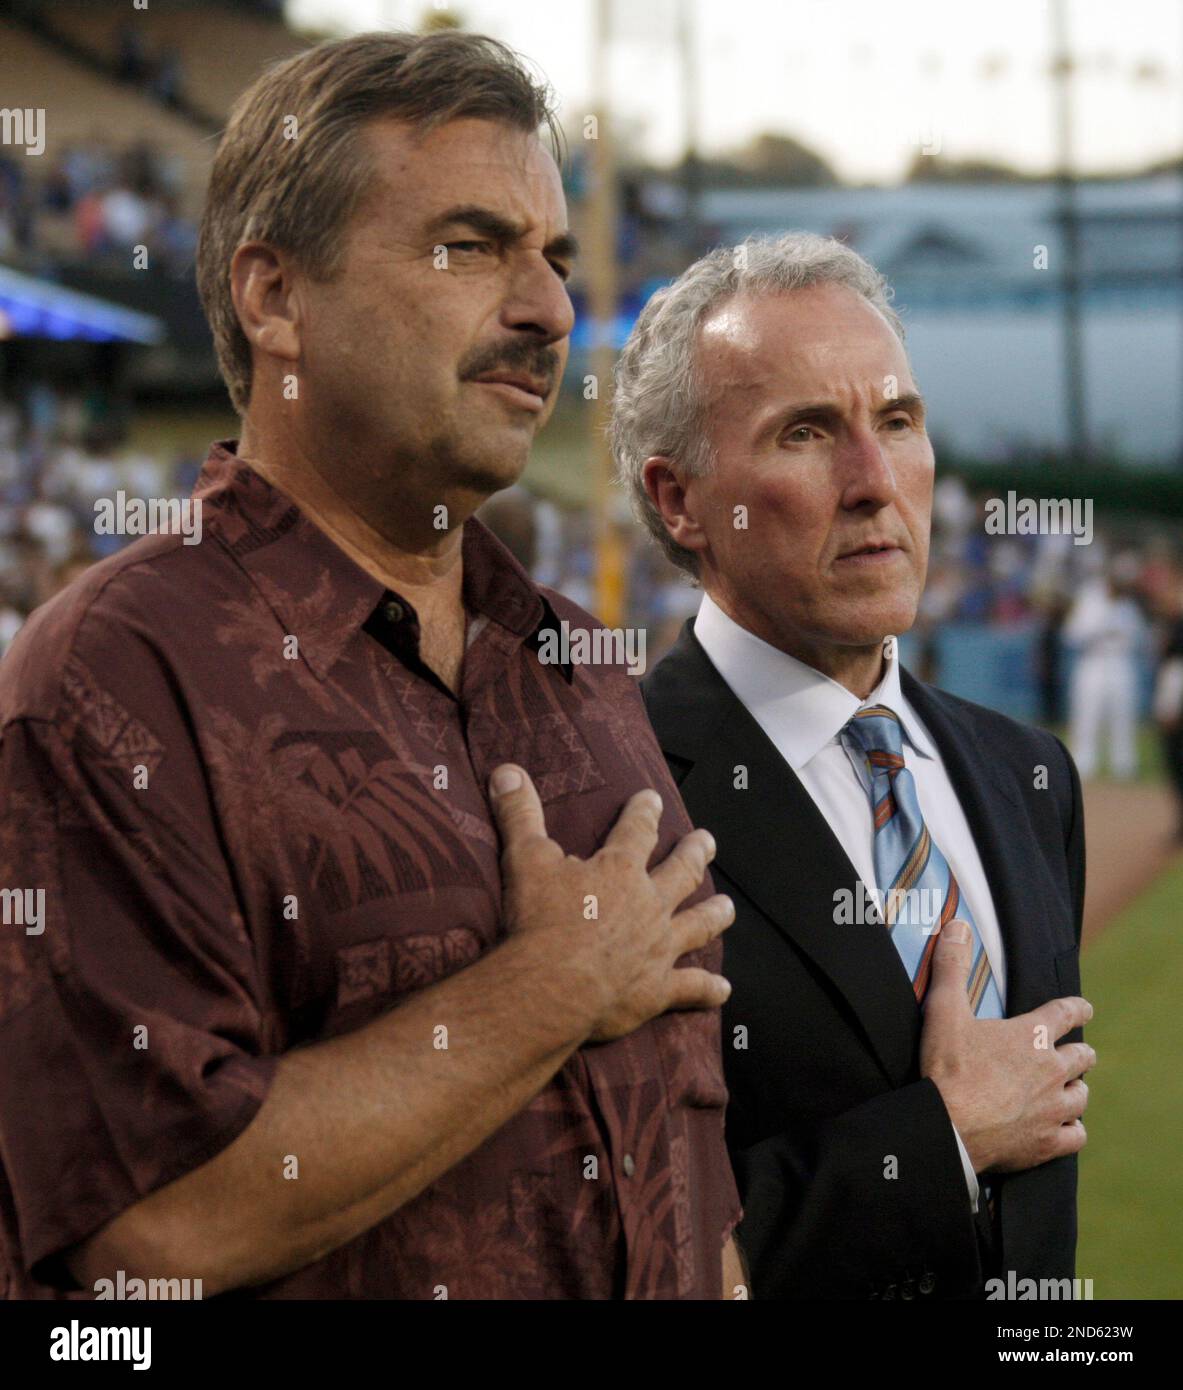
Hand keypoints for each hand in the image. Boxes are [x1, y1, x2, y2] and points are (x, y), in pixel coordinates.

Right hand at [488, 763, 733, 1042]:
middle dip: (694, 853)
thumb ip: (520, 814)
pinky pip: (690, 987)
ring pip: (697, 925)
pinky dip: (708, 989)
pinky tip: (723, 989)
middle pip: (681, 873)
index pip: (637, 830)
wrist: (550, 987)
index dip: (645, 812)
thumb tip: (506, 771)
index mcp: (619, 870)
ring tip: (728, 907)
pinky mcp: (656, 989)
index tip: (653, 798)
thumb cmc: (538, 921)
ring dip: (714, 915)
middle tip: (707, 841)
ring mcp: (658, 948)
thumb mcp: (524, 858)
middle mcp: (648, 904)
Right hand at [920, 919, 1095, 1173]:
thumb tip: (958, 926)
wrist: (947, 1128)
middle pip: (1083, 1056)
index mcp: (1031, 1036)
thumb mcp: (943, 1010)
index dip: (1077, 1008)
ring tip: (1065, 1089)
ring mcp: (1053, 1108)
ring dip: (1074, 1089)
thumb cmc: (946, 1068)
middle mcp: (1052, 1070)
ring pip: (1082, 1095)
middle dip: (1078, 1052)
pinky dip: (1071, 1129)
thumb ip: (952, 965)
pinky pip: (1076, 1134)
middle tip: (1071, 1053)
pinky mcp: (1048, 1142)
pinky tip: (1062, 1127)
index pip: (1067, 1013)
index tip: (1084, 1007)